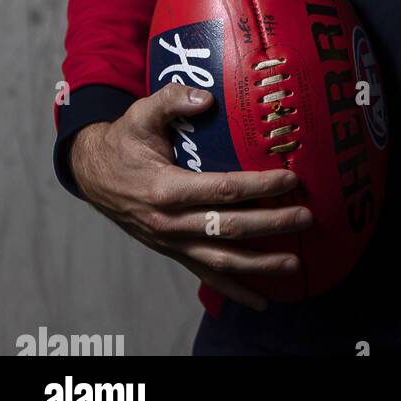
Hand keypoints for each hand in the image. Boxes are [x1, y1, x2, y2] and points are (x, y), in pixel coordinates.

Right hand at [69, 84, 311, 310]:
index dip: (258, 187)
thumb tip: (206, 98)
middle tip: (306, 216)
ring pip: (222, 259)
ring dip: (260, 265)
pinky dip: (234, 291)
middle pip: (229, 227)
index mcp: (166, 188)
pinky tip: (261, 301)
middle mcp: (170, 222)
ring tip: (295, 263)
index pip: (223, 190)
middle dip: (271, 224)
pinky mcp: (174, 252)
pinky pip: (206, 275)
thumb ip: (172, 99)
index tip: (290, 179)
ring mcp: (172, 242)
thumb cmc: (124, 141)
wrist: (94, 175)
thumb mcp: (142, 113)